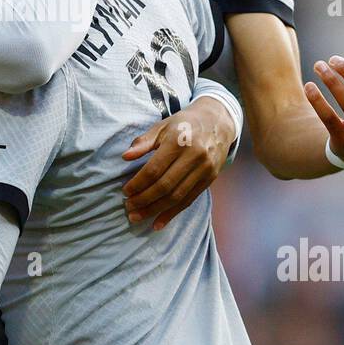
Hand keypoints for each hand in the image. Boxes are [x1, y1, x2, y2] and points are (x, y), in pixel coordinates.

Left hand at [121, 96, 236, 230]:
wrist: (218, 121)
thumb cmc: (184, 124)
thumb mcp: (163, 126)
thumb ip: (144, 142)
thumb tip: (125, 157)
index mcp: (178, 141)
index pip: (155, 169)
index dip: (138, 183)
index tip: (125, 191)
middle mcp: (194, 156)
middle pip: (165, 185)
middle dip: (144, 200)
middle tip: (129, 207)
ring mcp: (204, 169)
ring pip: (177, 196)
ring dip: (155, 210)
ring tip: (138, 217)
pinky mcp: (210, 179)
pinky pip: (189, 200)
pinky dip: (172, 213)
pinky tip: (158, 223)